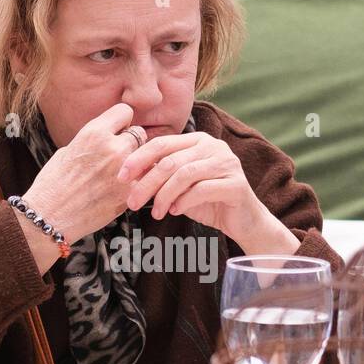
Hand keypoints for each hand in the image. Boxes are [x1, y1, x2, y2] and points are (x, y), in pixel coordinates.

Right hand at [21, 102, 138, 243]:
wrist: (49, 216)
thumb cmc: (53, 184)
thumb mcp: (68, 150)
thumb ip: (92, 141)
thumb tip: (107, 136)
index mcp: (94, 133)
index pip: (125, 111)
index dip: (122, 122)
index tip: (118, 131)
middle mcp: (112, 147)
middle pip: (139, 133)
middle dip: (132, 143)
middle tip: (121, 156)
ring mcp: (123, 171)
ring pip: (145, 158)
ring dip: (138, 164)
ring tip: (122, 174)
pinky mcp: (129, 193)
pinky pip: (144, 181)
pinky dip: (137, 185)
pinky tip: (124, 190)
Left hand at [118, 130, 295, 251]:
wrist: (243, 221)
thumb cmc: (208, 202)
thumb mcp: (180, 187)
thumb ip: (161, 177)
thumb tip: (128, 176)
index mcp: (197, 141)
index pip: (162, 144)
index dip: (138, 158)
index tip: (120, 177)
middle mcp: (213, 147)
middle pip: (171, 160)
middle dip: (147, 182)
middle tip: (132, 202)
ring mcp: (227, 163)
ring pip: (185, 174)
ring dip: (164, 195)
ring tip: (155, 212)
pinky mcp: (236, 184)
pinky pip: (202, 189)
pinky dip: (184, 201)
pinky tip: (175, 211)